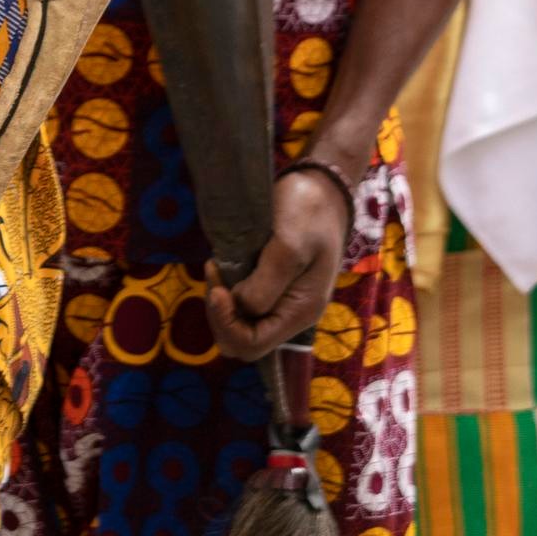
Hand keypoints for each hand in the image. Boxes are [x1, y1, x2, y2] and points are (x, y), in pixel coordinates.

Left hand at [209, 162, 354, 361]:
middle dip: (220, 315)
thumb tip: (240, 305)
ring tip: (217, 267)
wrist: (321, 190)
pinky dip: (227, 291)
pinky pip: (243, 305)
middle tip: (215, 274)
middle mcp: (290, 314)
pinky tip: (223, 266)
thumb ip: (266, 282)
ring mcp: (281, 302)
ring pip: (239, 324)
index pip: (252, 344)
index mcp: (299, 311)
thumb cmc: (309, 213)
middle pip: (242, 341)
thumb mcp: (289, 244)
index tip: (218, 287)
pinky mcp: (272, 287)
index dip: (227, 323)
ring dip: (221, 302)